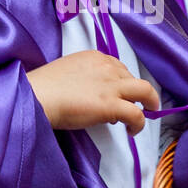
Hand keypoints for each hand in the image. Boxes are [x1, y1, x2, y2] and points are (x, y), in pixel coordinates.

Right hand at [26, 50, 159, 133]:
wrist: (38, 96)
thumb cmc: (44, 87)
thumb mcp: (68, 71)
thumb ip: (85, 78)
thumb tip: (96, 97)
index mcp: (95, 57)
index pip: (118, 67)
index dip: (121, 82)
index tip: (116, 94)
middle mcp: (108, 67)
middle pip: (132, 79)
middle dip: (134, 93)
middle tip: (129, 107)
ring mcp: (112, 86)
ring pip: (145, 92)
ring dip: (149, 103)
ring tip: (147, 115)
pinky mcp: (112, 105)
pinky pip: (137, 114)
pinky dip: (140, 124)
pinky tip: (132, 131)